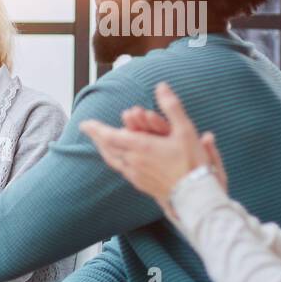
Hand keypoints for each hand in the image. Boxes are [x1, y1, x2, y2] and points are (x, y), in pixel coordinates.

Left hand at [79, 81, 225, 214]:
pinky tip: (120, 159)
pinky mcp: (141, 185)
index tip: (84, 123)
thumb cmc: (192, 162)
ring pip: (113, 160)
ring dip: (105, 149)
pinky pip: (122, 169)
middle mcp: (132, 162)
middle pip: (107, 148)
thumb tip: (161, 86)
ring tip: (101, 143)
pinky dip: (116, 160)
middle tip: (89, 130)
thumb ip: (171, 107)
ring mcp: (135, 175)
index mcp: (140, 147)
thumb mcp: (185, 130)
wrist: (195, 196)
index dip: (95, 129)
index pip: (109, 136)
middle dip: (97, 137)